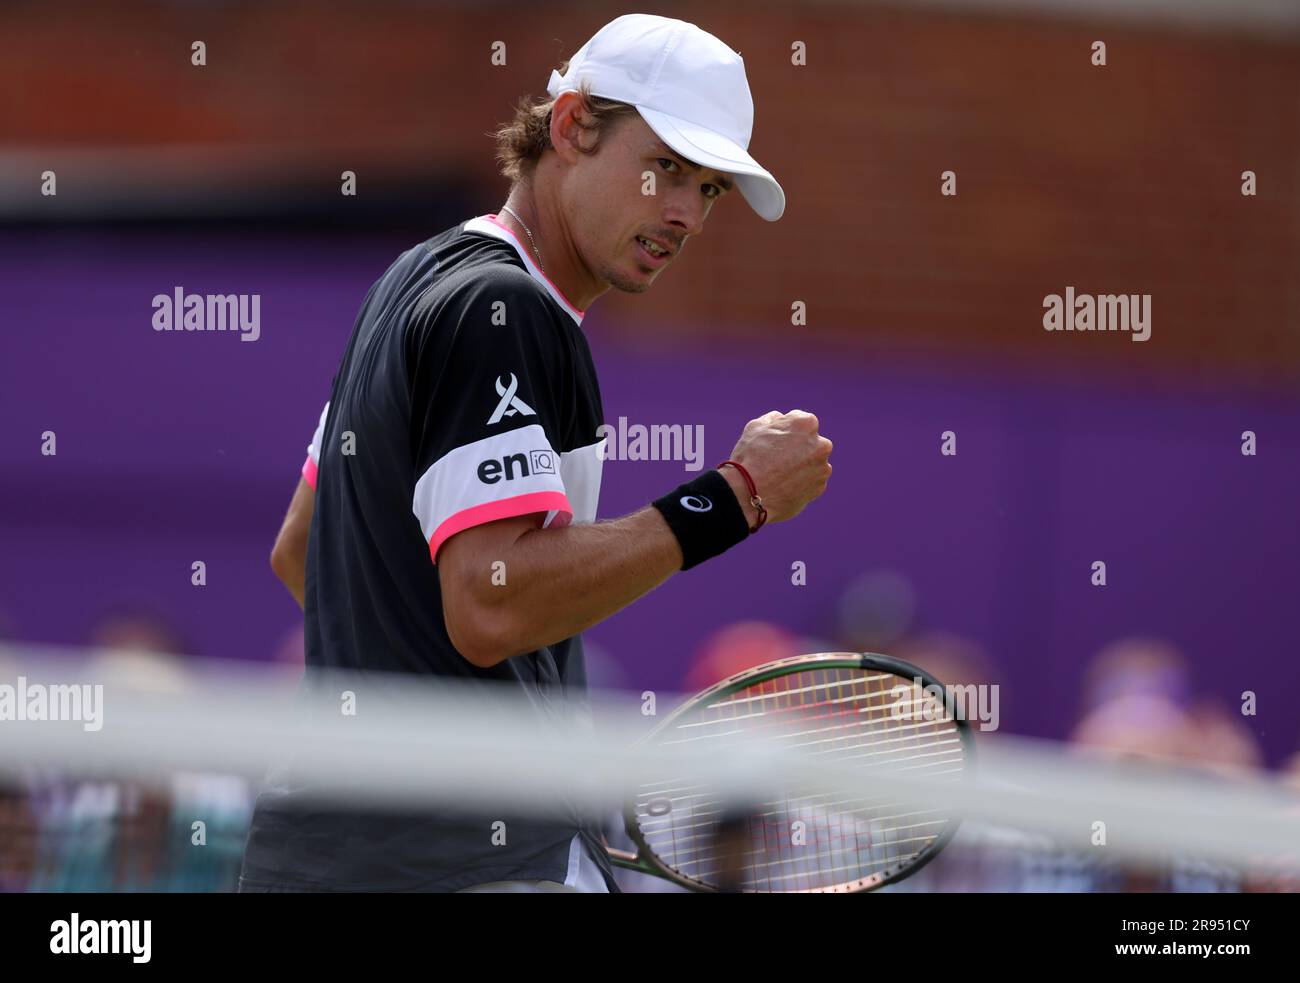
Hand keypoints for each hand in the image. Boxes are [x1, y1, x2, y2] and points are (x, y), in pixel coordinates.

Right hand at [721, 410, 831, 524]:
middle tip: (778, 459)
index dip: (784, 431)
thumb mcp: (755, 427)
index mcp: (806, 423)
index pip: (799, 421)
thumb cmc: (750, 457)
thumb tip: (781, 419)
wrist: (750, 495)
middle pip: (810, 441)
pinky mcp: (820, 487)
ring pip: (813, 461)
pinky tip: (784, 485)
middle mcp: (821, 444)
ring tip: (780, 474)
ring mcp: (822, 467)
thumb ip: (773, 419)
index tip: (773, 441)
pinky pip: (812, 480)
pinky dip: (802, 481)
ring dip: (802, 465)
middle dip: (798, 447)